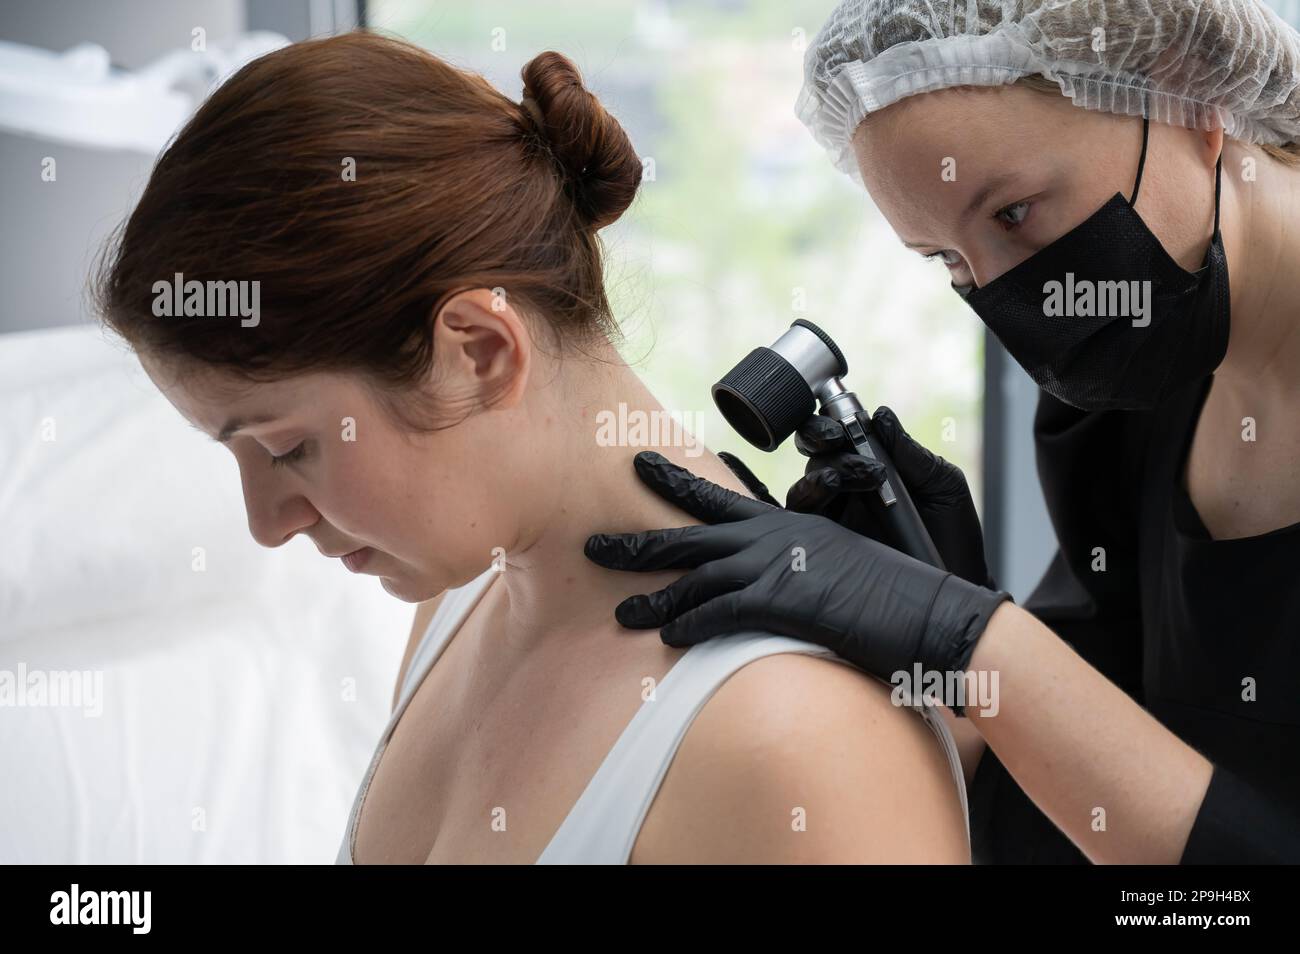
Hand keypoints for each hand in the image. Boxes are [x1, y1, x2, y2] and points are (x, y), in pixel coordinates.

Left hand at [584, 451, 1009, 708]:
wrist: (933, 612)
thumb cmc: (895, 594)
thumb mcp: (841, 562)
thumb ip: (802, 561)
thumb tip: (784, 572)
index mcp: (787, 523)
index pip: (719, 498)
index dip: (675, 482)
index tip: (642, 465)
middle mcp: (775, 537)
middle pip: (690, 533)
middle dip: (638, 542)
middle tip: (594, 545)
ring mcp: (778, 566)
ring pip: (697, 578)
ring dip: (655, 599)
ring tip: (620, 611)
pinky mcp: (783, 600)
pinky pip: (720, 613)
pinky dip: (691, 625)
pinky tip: (668, 639)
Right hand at [789, 406, 997, 589]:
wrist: (957, 586)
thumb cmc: (953, 537)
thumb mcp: (943, 486)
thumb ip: (912, 454)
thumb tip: (881, 416)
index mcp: (873, 467)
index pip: (841, 435)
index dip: (834, 421)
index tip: (846, 422)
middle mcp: (847, 490)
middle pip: (814, 454)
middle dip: (819, 438)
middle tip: (839, 439)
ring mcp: (834, 519)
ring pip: (804, 485)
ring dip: (820, 472)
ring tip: (845, 477)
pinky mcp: (824, 548)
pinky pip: (799, 522)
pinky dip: (809, 500)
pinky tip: (831, 495)